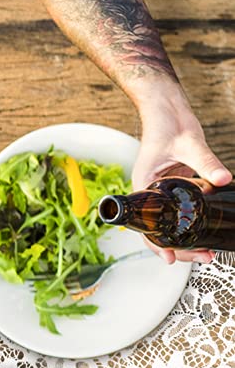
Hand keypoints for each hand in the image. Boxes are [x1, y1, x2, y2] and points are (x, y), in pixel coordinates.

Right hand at [132, 95, 231, 263]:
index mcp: (142, 187)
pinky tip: (203, 229)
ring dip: (185, 238)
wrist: (165, 109)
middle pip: (157, 231)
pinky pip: (178, 210)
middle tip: (202, 256)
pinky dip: (189, 223)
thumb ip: (206, 163)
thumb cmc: (166, 124)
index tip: (171, 258)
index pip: (144, 225)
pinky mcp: (173, 185)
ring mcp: (161, 191)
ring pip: (168, 223)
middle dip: (180, 248)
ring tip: (206, 250)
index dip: (157, 245)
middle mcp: (149, 193)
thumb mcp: (188, 145)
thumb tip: (224, 179)